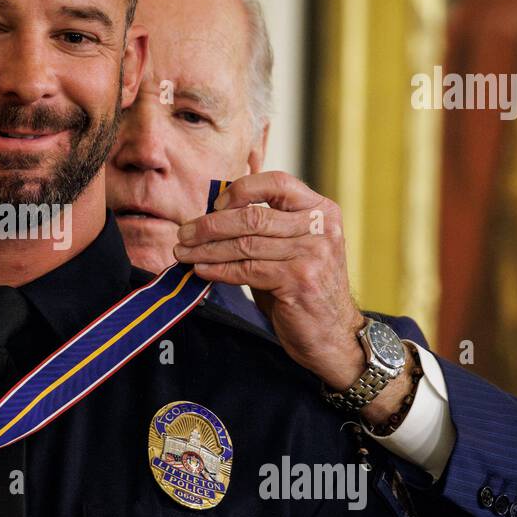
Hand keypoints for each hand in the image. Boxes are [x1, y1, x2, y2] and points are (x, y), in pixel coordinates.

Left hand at [173, 171, 410, 422]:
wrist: (333, 334)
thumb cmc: (302, 288)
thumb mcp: (290, 249)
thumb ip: (265, 229)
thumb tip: (213, 214)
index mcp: (321, 210)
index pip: (277, 182)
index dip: (241, 190)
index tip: (215, 204)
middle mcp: (320, 227)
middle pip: (253, 217)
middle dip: (210, 225)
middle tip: (184, 233)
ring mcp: (313, 253)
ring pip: (246, 244)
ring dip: (207, 249)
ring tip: (184, 253)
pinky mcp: (300, 279)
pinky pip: (247, 270)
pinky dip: (219, 269)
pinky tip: (201, 270)